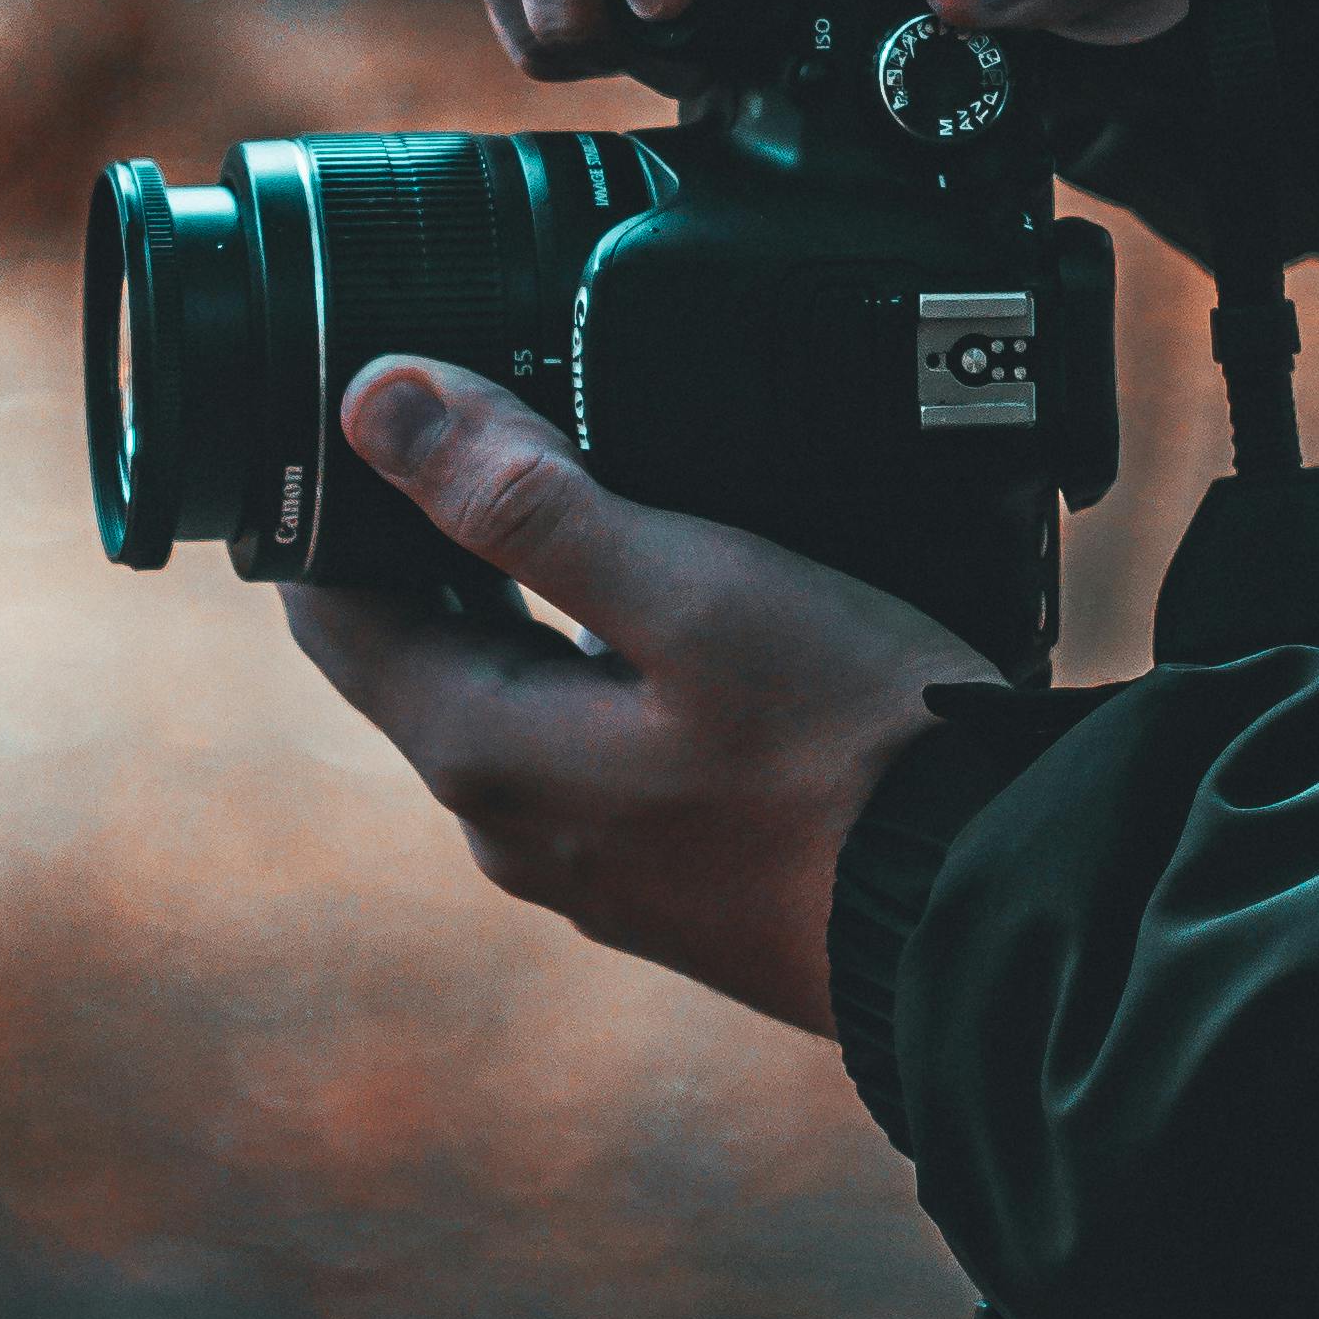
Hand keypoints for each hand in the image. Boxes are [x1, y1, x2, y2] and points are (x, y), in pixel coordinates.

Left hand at [282, 361, 988, 1033]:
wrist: (984, 917)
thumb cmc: (849, 754)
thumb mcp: (690, 593)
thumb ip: (527, 502)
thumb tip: (377, 401)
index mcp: (483, 754)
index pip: (334, 611)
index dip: (334, 498)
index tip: (373, 402)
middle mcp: (513, 828)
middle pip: (419, 652)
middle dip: (429, 538)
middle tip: (490, 415)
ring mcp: (593, 866)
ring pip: (512, 697)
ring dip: (524, 598)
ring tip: (596, 489)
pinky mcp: (672, 876)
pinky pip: (592, 747)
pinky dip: (600, 663)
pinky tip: (683, 615)